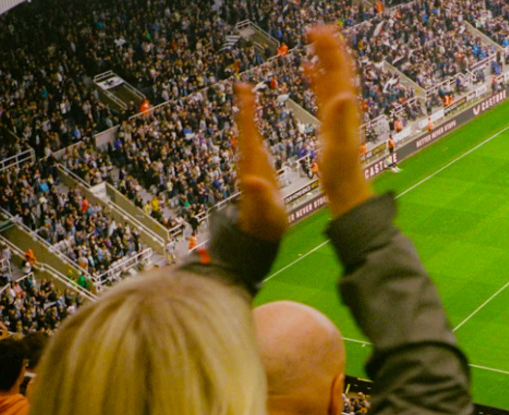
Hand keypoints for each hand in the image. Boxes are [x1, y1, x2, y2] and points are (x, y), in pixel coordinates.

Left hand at [234, 83, 288, 241]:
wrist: (259, 234)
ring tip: (247, 96)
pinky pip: (255, 143)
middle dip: (244, 107)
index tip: (243, 93)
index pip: (248, 134)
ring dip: (248, 115)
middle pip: (245, 129)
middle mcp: (249, 163)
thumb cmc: (265, 224)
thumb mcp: (266, 211)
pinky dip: (254, 128)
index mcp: (253, 167)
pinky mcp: (258, 170)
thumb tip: (249, 179)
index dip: (246, 113)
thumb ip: (258, 195)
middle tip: (242, 85)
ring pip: (248, 134)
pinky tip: (255, 123)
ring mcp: (253, 166)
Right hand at [304, 25, 372, 217]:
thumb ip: (340, 119)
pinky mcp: (329, 120)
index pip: (339, 71)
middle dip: (328, 47)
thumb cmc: (341, 170)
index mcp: (345, 108)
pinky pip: (321, 91)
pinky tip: (306, 69)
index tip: (319, 31)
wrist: (345, 187)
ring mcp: (337, 112)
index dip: (331, 50)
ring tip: (312, 39)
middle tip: (315, 28)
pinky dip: (315, 76)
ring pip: (330, 76)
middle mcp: (343, 106)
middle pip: (337, 69)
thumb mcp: (339, 144)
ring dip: (322, 57)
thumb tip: (345, 93)